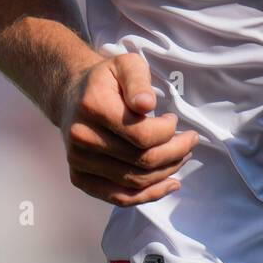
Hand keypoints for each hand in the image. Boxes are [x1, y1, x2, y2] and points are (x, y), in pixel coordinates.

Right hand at [59, 51, 198, 204]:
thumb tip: (146, 104)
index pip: (141, 134)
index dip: (168, 131)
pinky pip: (119, 197)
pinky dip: (149, 195)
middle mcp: (82, 137)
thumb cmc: (107, 80)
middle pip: (141, 160)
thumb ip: (138, 81)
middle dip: (175, 152)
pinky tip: (170, 184)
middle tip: (190, 140)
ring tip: (182, 156)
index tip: (174, 119)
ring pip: (135, 181)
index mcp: (93, 106)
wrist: (72, 96)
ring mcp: (79, 162)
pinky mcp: (80, 178)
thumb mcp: (126, 65)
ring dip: (167, 172)